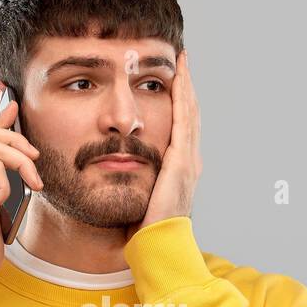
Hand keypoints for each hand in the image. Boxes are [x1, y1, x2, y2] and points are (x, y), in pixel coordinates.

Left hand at [124, 48, 200, 241]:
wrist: (156, 247)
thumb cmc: (144, 230)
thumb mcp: (139, 198)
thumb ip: (135, 181)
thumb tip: (117, 171)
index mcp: (179, 170)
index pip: (181, 127)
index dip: (179, 102)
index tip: (173, 79)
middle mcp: (189, 162)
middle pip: (189, 114)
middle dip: (186, 86)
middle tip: (182, 60)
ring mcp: (188, 161)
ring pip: (189, 112)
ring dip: (185, 85)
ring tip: (182, 61)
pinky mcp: (181, 161)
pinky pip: (182, 121)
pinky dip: (181, 97)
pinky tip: (176, 79)